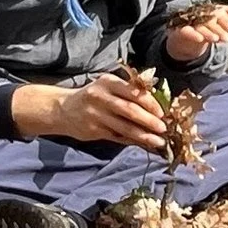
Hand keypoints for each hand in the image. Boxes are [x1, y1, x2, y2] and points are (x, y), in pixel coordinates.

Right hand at [12, 69, 165, 152]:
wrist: (64, 109)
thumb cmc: (95, 96)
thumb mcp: (108, 86)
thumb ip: (128, 92)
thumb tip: (156, 105)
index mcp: (108, 82)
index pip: (133, 92)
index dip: (150, 103)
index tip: (162, 112)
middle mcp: (101, 97)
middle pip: (130, 110)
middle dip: (149, 121)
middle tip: (164, 129)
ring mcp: (96, 115)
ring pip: (124, 127)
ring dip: (143, 135)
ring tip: (158, 141)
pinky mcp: (93, 131)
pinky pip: (117, 137)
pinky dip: (132, 141)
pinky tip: (143, 144)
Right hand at [161, 0, 227, 61]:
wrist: (188, 35)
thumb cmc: (211, 22)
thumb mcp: (227, 14)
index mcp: (215, 10)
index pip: (222, 14)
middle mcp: (203, 14)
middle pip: (212, 20)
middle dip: (221, 28)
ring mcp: (192, 22)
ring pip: (201, 26)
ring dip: (209, 32)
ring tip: (217, 39)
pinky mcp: (182, 30)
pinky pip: (186, 31)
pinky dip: (193, 34)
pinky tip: (199, 39)